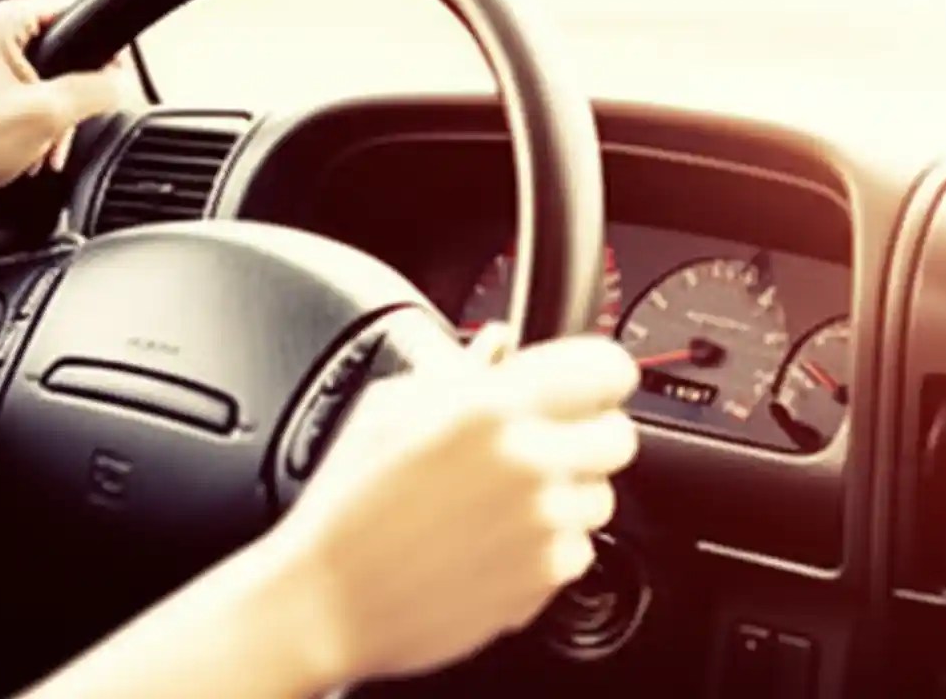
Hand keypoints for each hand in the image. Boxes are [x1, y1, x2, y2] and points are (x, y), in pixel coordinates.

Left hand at [0, 0, 124, 240]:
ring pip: (49, 85)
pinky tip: (35, 155)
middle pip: (61, 50)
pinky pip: (32, 107)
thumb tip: (118, 83)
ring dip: (59, 119)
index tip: (112, 67)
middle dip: (75, 93)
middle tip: (73, 116)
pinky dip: (42, 131)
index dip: (96, 38)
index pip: (64, 6)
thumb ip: (93, 90)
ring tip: (48, 145)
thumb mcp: (47, 115)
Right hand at [271, 334, 638, 687]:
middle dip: (585, 437)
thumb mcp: (388, 412)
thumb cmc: (346, 506)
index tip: (586, 386)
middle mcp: (529, 459)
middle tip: (541, 446)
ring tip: (502, 503)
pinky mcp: (546, 576)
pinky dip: (549, 546)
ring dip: (567, 495)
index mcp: (490, 404)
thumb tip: (497, 345)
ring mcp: (544, 522)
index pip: (606, 369)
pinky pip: (580, 548)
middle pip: (618, 435)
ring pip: (602, 496)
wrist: (327, 600)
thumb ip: (457, 373)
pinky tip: (494, 542)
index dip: (598, 376)